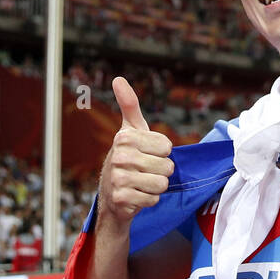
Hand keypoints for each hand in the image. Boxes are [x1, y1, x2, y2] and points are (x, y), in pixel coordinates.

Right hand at [98, 77, 174, 226]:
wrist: (112, 194)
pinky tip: (136, 195)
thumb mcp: (131, 130)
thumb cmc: (128, 157)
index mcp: (125, 137)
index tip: (147, 154)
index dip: (162, 154)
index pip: (167, 147)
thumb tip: (118, 78)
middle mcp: (120, 156)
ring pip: (162, 184)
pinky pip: (153, 199)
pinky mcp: (121, 198)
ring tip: (141, 183)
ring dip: (156, 187)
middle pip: (167, 167)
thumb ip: (129, 105)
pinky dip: (149, 200)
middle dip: (161, 172)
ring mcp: (118, 178)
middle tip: (144, 171)